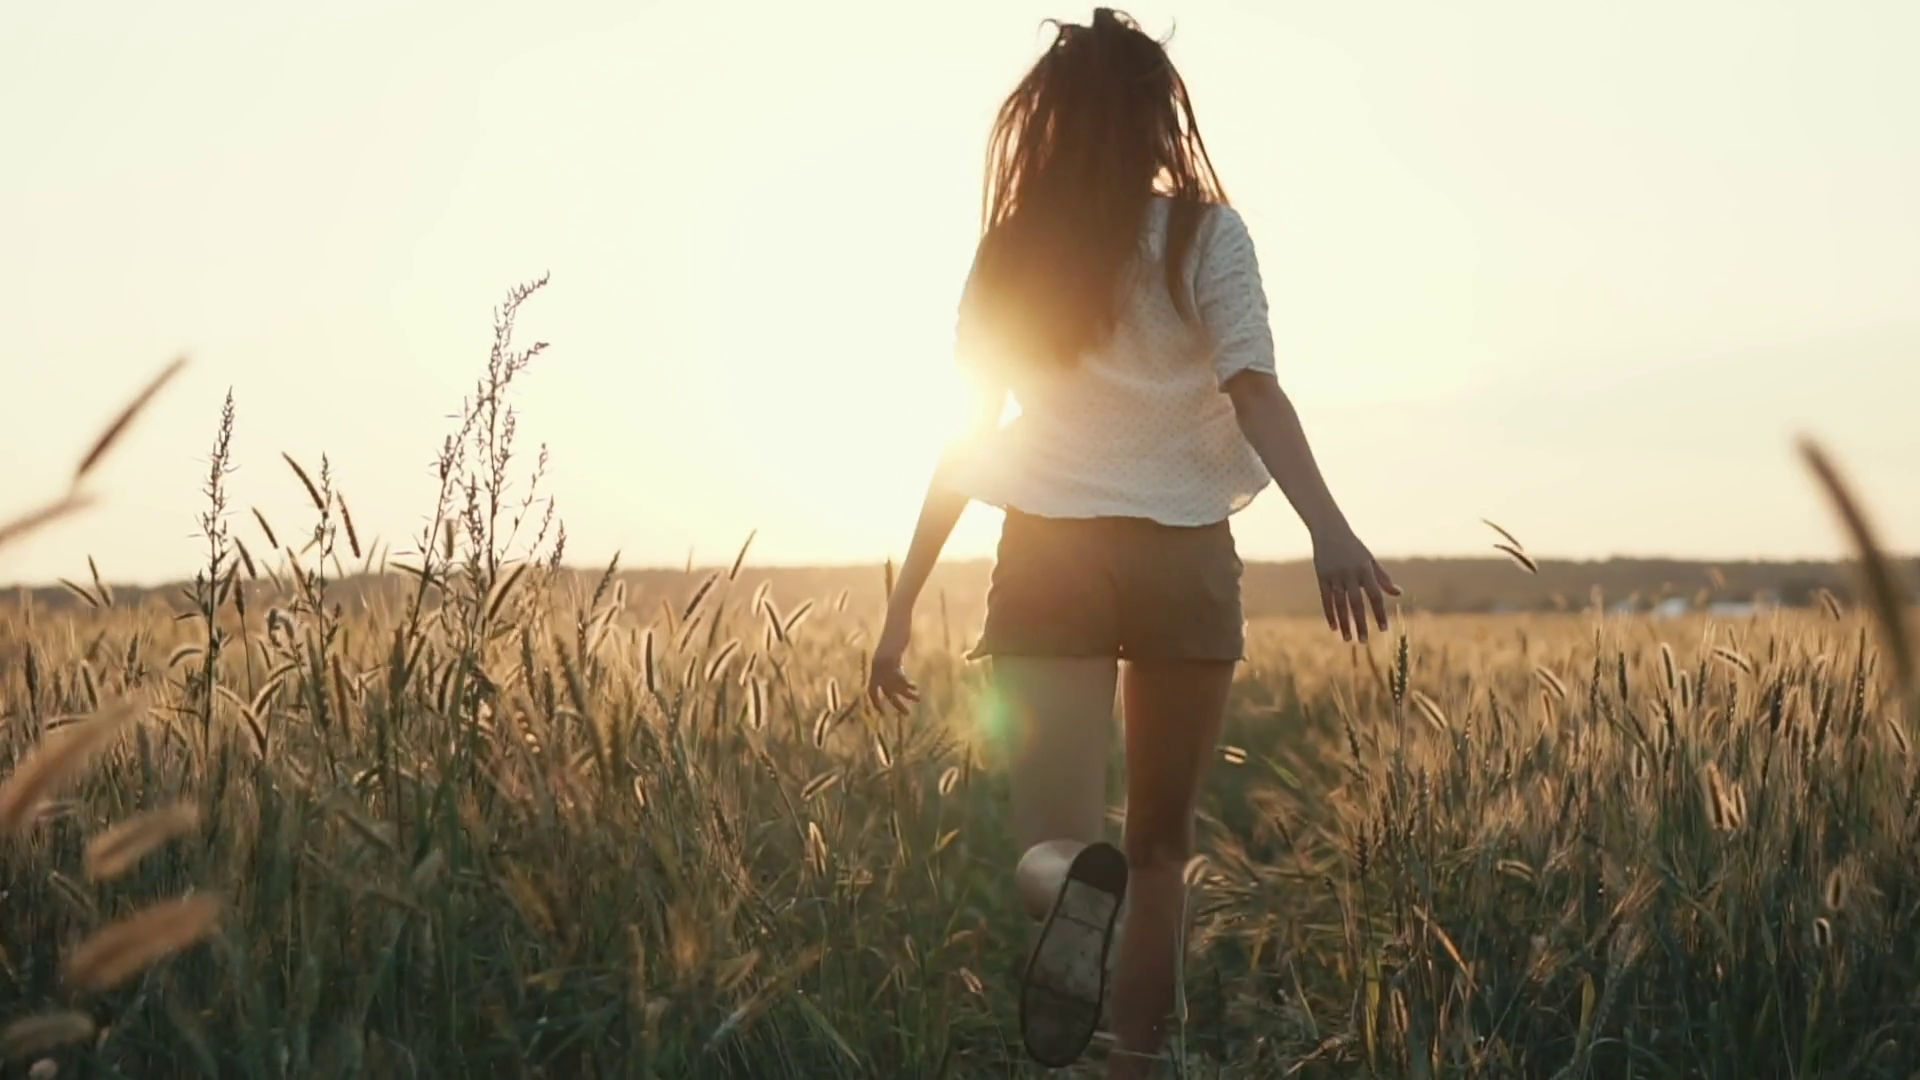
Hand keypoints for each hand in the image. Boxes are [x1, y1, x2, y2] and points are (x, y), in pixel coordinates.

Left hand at [867, 615, 919, 713]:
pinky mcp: (891, 657)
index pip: (871, 689)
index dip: (875, 703)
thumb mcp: (894, 650)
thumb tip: (899, 672)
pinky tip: (915, 687)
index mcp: (875, 665)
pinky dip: (906, 684)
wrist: (896, 618)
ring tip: (918, 699)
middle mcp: (877, 666)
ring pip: (893, 686)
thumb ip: (893, 661)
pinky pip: (898, 677)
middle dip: (895, 704)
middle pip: (883, 691)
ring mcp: (883, 662)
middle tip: (907, 714)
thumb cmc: (896, 632)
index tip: (883, 714)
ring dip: (906, 695)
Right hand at [1312, 525, 1400, 642]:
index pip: (1375, 595)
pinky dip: (1329, 614)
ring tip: (1348, 639)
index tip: (1383, 629)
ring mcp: (1335, 576)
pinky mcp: (1322, 577)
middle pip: (1356, 603)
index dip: (1379, 613)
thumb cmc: (1354, 547)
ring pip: (1340, 604)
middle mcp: (1350, 574)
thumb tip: (1398, 593)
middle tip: (1364, 642)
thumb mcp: (1370, 560)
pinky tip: (1333, 627)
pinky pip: (1326, 599)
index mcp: (1365, 569)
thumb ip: (1383, 578)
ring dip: (1344, 623)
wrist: (1330, 530)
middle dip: (1360, 623)